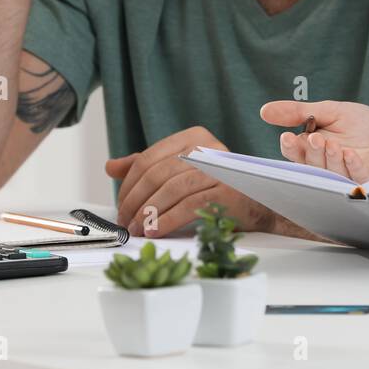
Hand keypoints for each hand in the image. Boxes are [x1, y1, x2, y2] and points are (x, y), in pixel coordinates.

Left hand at [106, 126, 271, 237]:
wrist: (257, 206)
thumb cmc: (215, 188)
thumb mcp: (179, 172)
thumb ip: (147, 167)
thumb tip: (111, 167)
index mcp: (194, 137)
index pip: (149, 158)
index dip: (128, 184)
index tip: (120, 205)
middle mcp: (208, 148)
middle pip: (158, 174)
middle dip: (135, 201)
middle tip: (125, 221)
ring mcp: (220, 169)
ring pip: (172, 189)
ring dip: (149, 212)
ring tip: (137, 229)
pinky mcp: (228, 191)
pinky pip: (189, 206)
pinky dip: (167, 220)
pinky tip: (155, 230)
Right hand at [259, 100, 368, 182]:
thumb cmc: (366, 128)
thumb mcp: (332, 112)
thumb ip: (299, 112)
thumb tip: (264, 111)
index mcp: (314, 151)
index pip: (295, 153)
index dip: (290, 148)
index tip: (288, 137)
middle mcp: (325, 169)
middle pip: (310, 166)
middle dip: (311, 153)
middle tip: (315, 139)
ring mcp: (345, 180)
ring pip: (329, 174)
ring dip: (329, 159)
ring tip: (333, 144)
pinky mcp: (366, 186)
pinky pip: (355, 178)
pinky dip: (352, 166)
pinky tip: (351, 154)